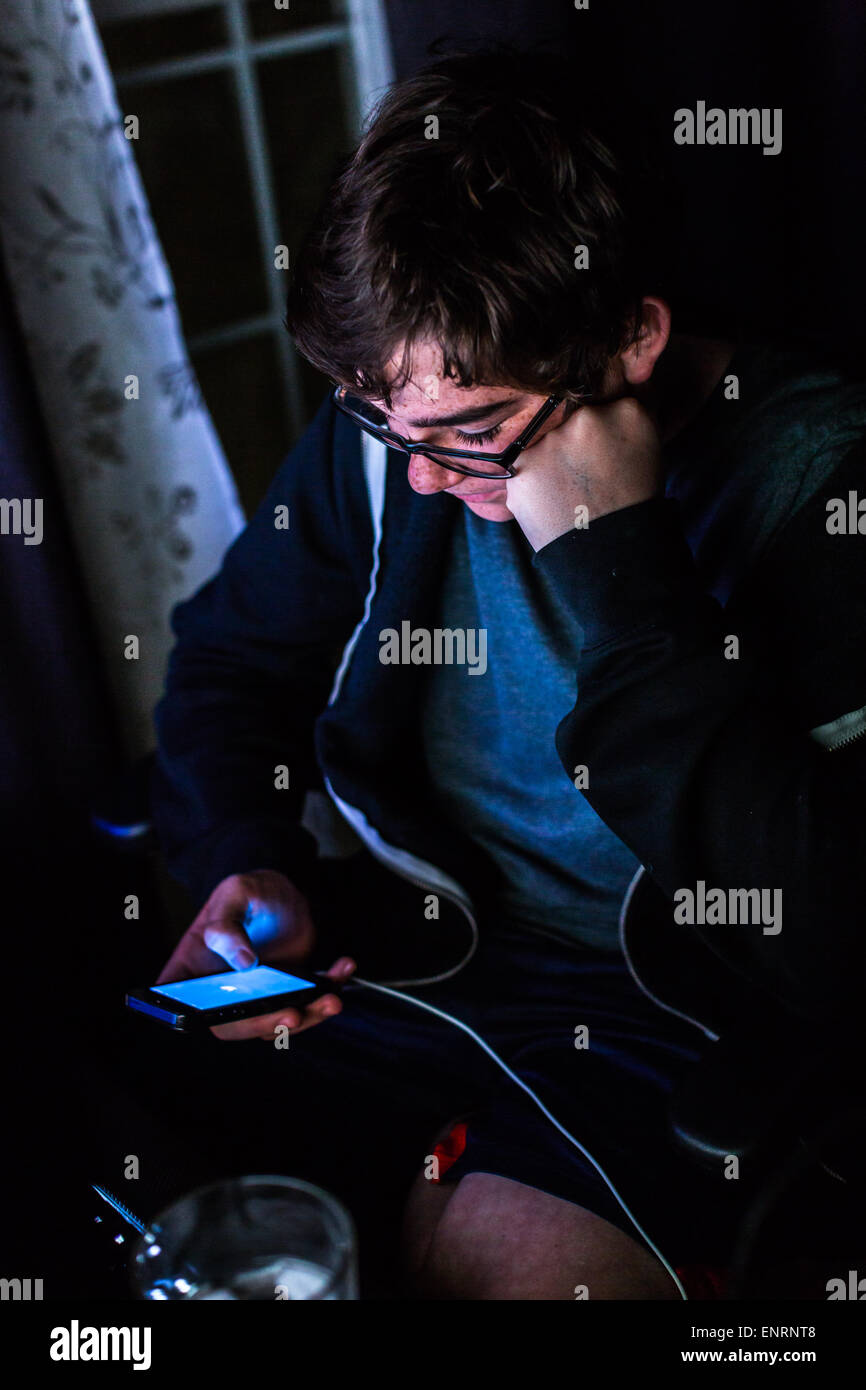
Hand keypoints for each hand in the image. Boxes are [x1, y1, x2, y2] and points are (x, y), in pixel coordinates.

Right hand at [155, 869, 355, 1041]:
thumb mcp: (235, 894)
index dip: (205, 1018)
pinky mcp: (287, 993)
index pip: (186, 1004)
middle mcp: (220, 992)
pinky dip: (329, 990)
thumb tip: (242, 962)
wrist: (280, 894)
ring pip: (277, 1022)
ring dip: (308, 1016)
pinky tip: (342, 968)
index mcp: (192, 970)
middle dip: (267, 1025)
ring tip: (330, 998)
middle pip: (236, 1024)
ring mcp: (255, 997)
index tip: (235, 1013)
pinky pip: (308, 1003)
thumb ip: (227, 924)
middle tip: (293, 1014)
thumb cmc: (248, 892)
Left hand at [505, 395, 662, 550]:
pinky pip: (524, 465)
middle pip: (570, 416)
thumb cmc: (632, 503)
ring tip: (570, 494)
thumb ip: (629, 411)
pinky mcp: (522, 468)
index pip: (602, 395)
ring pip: (544, 440)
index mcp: (627, 411)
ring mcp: (552, 442)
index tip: (602, 447)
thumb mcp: (647, 448)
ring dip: (552, 461)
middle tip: (587, 476)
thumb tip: (615, 376)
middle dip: (575, 442)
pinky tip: (553, 502)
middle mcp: (587, 419)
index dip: (599, 424)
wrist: (610, 557)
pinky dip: (534, 483)